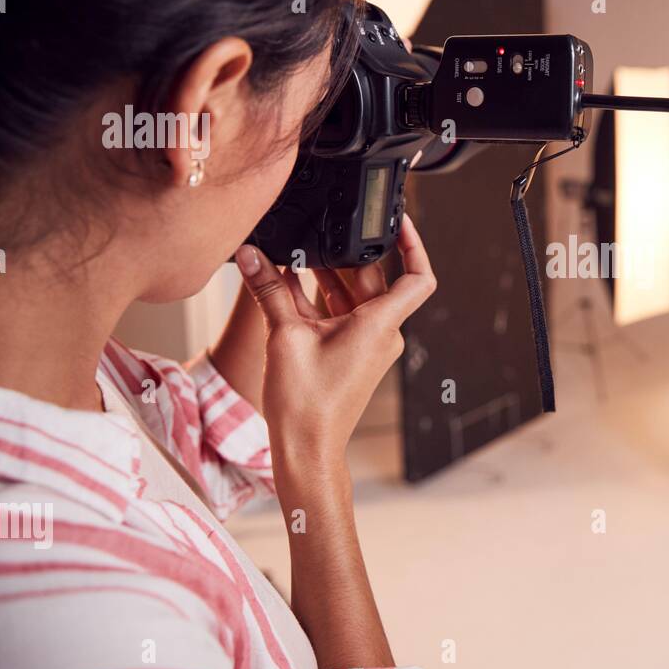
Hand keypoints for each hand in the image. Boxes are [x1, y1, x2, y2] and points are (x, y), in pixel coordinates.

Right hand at [235, 214, 435, 466]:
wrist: (306, 448)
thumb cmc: (306, 404)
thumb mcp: (283, 336)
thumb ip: (269, 290)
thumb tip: (251, 255)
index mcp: (379, 325)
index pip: (417, 276)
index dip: (414, 244)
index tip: (399, 220)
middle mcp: (381, 332)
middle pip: (373, 277)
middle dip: (346, 253)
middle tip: (321, 228)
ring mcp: (366, 342)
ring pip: (352, 294)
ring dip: (326, 274)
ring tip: (296, 250)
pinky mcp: (349, 351)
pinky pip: (340, 313)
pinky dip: (318, 296)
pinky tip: (288, 278)